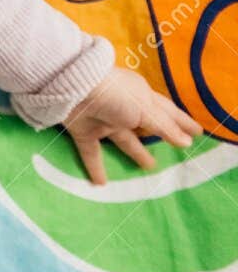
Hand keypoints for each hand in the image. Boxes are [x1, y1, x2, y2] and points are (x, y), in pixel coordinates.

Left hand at [61, 67, 203, 184]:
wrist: (73, 87)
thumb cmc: (115, 94)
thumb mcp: (145, 109)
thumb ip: (164, 126)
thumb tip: (186, 141)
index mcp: (141, 97)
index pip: (167, 111)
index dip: (182, 122)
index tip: (197, 131)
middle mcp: (124, 108)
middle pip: (147, 125)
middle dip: (163, 135)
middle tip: (178, 148)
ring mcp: (103, 119)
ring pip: (122, 140)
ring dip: (136, 153)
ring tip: (150, 168)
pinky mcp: (82, 130)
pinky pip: (90, 152)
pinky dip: (95, 168)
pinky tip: (101, 184)